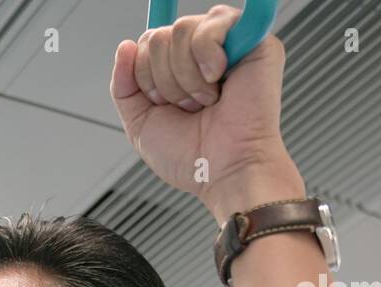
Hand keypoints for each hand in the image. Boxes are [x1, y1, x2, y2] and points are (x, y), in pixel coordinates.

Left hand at [109, 5, 303, 221]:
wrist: (224, 170)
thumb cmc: (191, 155)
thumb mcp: (140, 123)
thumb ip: (124, 85)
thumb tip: (125, 45)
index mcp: (180, 68)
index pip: (145, 43)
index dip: (143, 75)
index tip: (162, 104)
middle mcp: (203, 52)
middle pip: (158, 35)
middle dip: (163, 80)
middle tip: (188, 106)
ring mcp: (230, 42)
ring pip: (180, 29)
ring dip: (184, 76)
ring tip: (205, 100)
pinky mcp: (255, 39)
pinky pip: (212, 23)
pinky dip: (205, 57)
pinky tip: (219, 80)